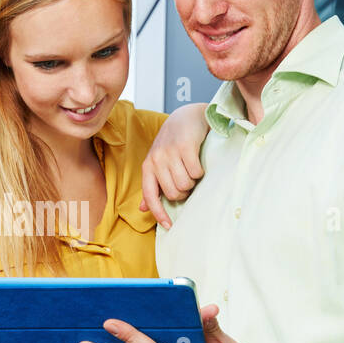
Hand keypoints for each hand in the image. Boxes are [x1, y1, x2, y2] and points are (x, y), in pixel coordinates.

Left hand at [140, 101, 209, 228]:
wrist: (185, 116)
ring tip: (192, 170)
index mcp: (148, 167)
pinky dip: (200, 171)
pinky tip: (198, 162)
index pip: (150, 196)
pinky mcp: (185, 146)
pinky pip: (195, 172)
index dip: (159, 213)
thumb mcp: (158, 163)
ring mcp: (170, 153)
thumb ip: (152, 185)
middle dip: (184, 191)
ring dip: (193, 181)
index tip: (169, 226)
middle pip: (173, 193)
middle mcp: (156, 160)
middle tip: (188, 179)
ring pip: (185, 184)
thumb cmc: (172, 143)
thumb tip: (142, 208)